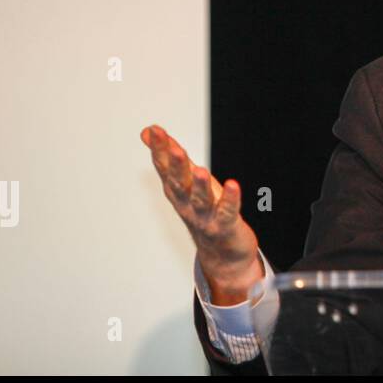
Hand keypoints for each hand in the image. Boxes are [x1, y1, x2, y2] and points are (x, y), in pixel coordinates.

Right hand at [141, 124, 262, 304]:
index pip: (165, 168)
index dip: (160, 149)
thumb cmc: (204, 209)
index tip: (155, 131)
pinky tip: (233, 186)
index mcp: (177, 191)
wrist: (221, 252)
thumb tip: (148, 132)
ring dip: (199, 185)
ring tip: (200, 170)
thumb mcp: (185, 180)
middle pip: (179, 183)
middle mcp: (187, 204)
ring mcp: (204, 217)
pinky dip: (230, 200)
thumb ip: (168, 155)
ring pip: (200, 200)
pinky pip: (227, 212)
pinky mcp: (224, 225)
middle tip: (173, 148)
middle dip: (175, 166)